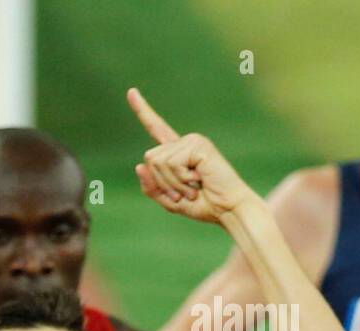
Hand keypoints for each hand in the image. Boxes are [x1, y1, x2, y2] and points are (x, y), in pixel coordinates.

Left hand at [127, 88, 257, 224]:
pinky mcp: (198, 145)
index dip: (142, 110)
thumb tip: (139, 165)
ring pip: (158, 162)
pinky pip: (172, 163)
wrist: (228, 209)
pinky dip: (180, 180)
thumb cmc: (203, 205)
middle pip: (149, 158)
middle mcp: (185, 142)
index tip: (131, 91)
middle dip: (161, 182)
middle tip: (185, 192)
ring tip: (193, 188)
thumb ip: (151, 187)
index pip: (156, 129)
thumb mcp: (169, 200)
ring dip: (173, 183)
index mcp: (177, 152)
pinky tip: (199, 180)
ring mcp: (193, 141)